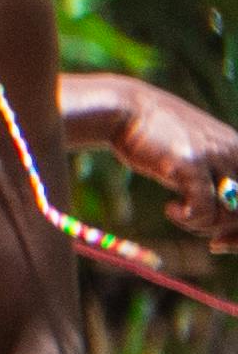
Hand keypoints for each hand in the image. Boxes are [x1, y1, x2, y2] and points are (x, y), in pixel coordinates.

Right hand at [106, 85, 237, 246]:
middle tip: (212, 243)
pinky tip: (170, 210)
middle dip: (231, 234)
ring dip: (204, 226)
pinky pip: (202, 209)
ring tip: (182, 218)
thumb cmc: (157, 137)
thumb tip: (224, 217)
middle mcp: (234, 151)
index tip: (222, 240)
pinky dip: (188, 219)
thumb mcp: (197, 153)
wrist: (126, 110)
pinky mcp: (189, 164)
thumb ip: (217, 174)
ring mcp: (214, 157)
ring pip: (229, 214)